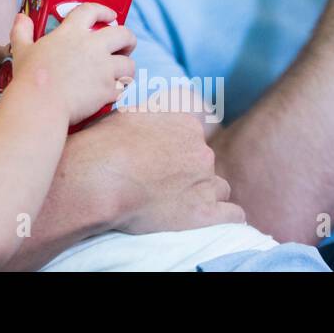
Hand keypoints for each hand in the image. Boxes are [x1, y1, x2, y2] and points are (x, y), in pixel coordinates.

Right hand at [9, 4, 135, 125]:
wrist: (40, 105)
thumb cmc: (29, 77)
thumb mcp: (21, 50)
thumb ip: (22, 31)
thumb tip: (21, 17)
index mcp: (71, 32)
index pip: (92, 10)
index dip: (104, 11)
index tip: (110, 16)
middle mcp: (92, 46)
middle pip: (123, 34)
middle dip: (128, 39)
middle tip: (124, 46)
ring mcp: (103, 68)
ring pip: (129, 64)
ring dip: (126, 68)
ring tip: (120, 73)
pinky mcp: (107, 90)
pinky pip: (122, 88)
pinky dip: (119, 91)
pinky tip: (112, 93)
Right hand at [85, 111, 246, 235]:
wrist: (100, 180)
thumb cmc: (103, 145)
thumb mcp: (124, 114)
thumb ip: (147, 114)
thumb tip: (147, 116)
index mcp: (183, 121)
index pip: (196, 125)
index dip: (181, 140)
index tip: (167, 152)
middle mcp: (200, 148)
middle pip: (204, 158)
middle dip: (188, 169)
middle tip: (162, 181)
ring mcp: (205, 181)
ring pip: (219, 187)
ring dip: (204, 193)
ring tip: (179, 202)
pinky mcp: (206, 212)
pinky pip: (233, 215)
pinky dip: (225, 217)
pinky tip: (210, 218)